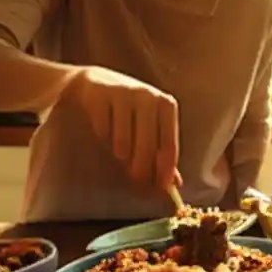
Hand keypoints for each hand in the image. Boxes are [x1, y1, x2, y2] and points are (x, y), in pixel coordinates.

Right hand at [61, 66, 180, 189]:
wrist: (96, 83)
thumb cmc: (129, 112)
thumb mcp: (149, 127)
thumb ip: (161, 154)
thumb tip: (175, 184)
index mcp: (166, 105)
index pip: (169, 144)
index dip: (165, 169)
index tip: (161, 188)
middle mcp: (148, 96)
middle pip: (148, 146)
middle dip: (142, 168)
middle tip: (136, 180)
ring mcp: (124, 93)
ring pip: (123, 142)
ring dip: (120, 153)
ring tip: (119, 148)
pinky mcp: (101, 95)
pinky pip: (103, 131)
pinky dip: (104, 137)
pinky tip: (104, 130)